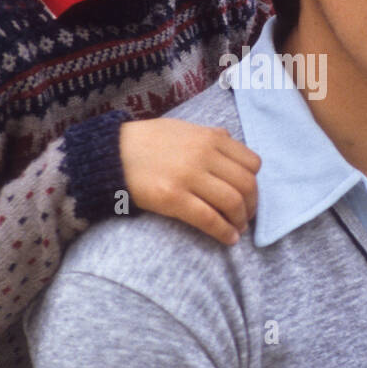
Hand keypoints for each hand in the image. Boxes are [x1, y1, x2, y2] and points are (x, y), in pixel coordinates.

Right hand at [119, 117, 260, 244]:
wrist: (111, 154)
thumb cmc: (147, 142)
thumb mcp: (182, 129)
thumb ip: (208, 135)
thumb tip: (229, 140)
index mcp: (210, 138)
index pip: (252, 163)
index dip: (255, 184)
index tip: (249, 195)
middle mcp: (204, 155)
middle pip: (246, 185)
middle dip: (252, 206)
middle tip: (246, 216)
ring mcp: (189, 176)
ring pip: (233, 202)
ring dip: (241, 220)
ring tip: (237, 229)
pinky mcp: (173, 197)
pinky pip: (209, 219)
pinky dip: (224, 232)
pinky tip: (228, 238)